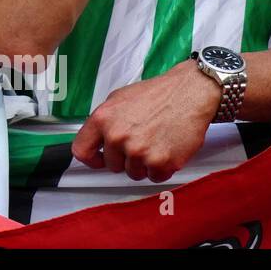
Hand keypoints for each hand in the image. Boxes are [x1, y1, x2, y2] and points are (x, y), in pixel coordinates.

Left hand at [72, 61, 219, 182]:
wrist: (189, 93)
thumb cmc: (157, 94)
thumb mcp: (118, 99)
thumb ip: (104, 121)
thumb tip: (96, 139)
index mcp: (103, 119)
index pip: (81, 151)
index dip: (91, 159)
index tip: (99, 160)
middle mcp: (117, 137)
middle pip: (112, 166)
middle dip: (124, 159)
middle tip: (139, 142)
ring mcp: (139, 151)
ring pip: (134, 173)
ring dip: (143, 164)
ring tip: (154, 142)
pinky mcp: (161, 162)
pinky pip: (155, 176)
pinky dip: (161, 168)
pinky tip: (166, 148)